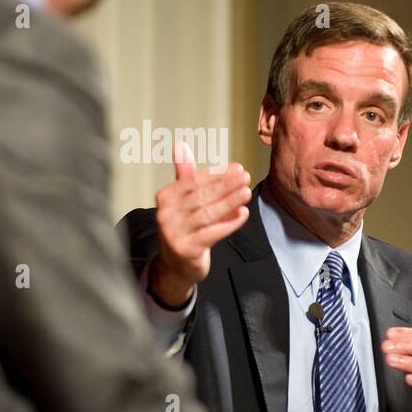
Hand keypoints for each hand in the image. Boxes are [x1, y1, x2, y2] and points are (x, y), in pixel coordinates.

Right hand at [147, 142, 252, 307]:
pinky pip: (212, 233)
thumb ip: (184, 174)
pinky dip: (229, 223)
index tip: (236, 168)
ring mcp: (174, 233)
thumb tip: (181, 145)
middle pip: (202, 196)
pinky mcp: (186, 249)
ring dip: (230, 201)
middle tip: (245, 176)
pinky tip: (242, 214)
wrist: (175, 266)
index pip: (193, 181)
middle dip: (226, 185)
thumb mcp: (182, 201)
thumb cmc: (183, 228)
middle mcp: (166, 214)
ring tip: (247, 192)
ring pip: (208, 213)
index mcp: (165, 197)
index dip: (216, 173)